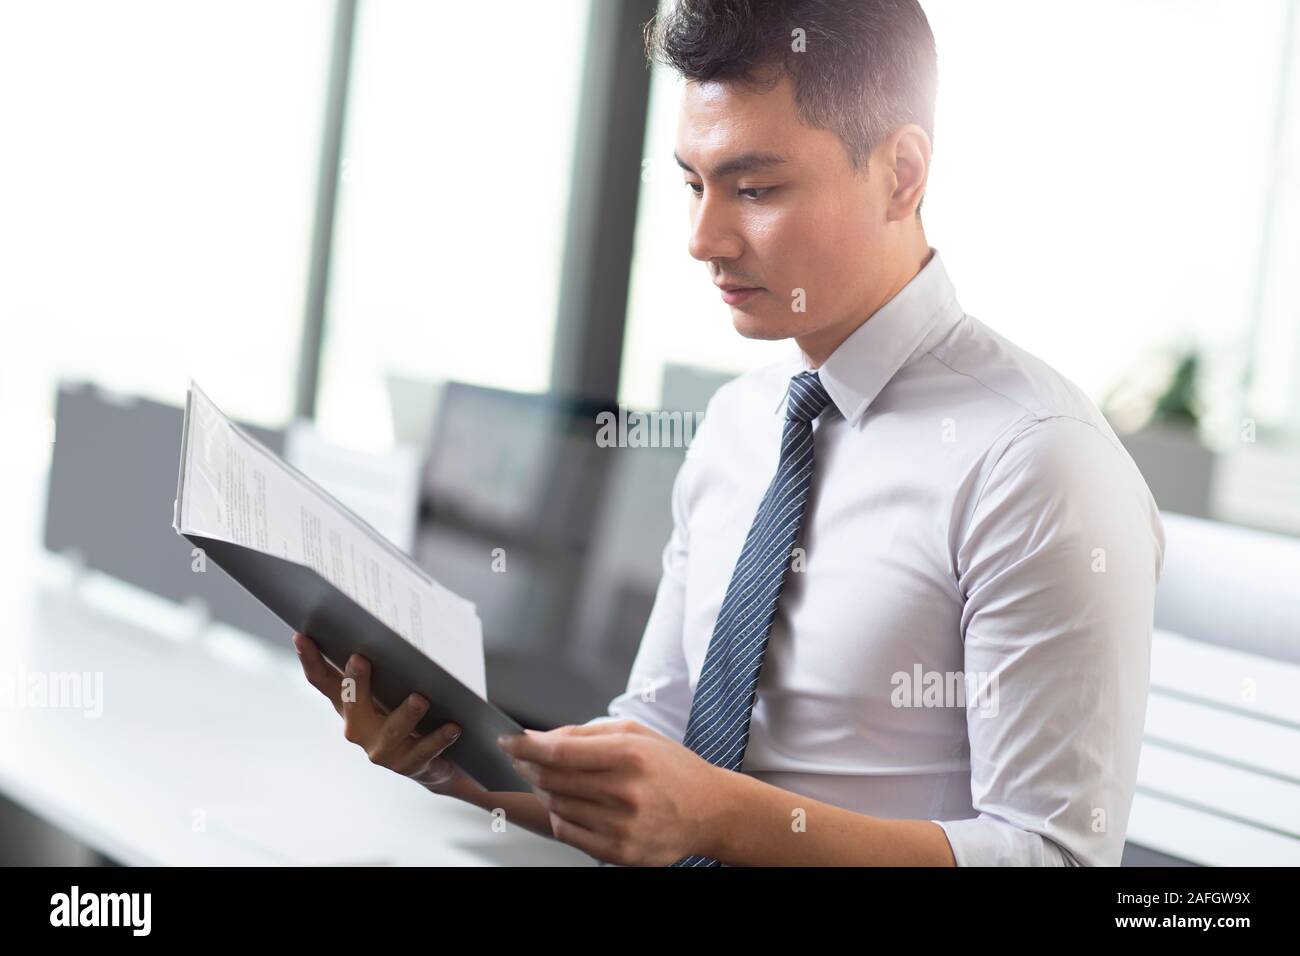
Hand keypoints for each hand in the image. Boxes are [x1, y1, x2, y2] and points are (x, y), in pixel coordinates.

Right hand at [292, 632, 483, 800]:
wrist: (432, 760)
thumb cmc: (408, 712)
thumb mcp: (391, 688)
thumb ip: (388, 664)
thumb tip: (394, 626)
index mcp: (350, 704)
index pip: (323, 680)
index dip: (310, 660)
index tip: (301, 636)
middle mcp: (358, 727)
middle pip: (352, 703)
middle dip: (355, 682)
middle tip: (359, 659)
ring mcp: (381, 749)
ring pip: (391, 730)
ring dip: (405, 714)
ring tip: (420, 699)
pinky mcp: (408, 764)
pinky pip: (424, 751)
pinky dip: (439, 739)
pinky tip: (453, 727)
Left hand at [498, 719, 727, 865]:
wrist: (710, 811)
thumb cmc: (672, 769)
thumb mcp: (635, 734)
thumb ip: (585, 734)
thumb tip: (540, 738)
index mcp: (629, 755)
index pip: (559, 752)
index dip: (524, 746)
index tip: (507, 741)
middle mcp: (625, 792)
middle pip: (552, 780)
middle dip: (529, 767)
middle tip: (525, 759)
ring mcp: (622, 825)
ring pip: (557, 806)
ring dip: (545, 791)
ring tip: (554, 780)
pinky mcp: (619, 851)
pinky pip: (568, 832)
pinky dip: (560, 815)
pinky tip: (570, 804)